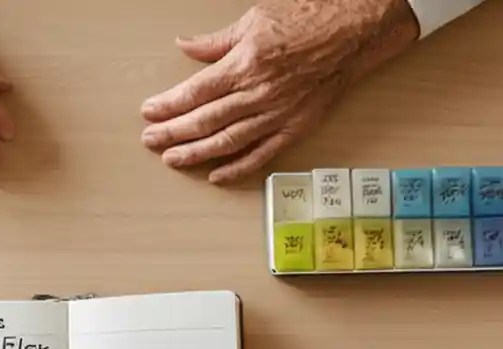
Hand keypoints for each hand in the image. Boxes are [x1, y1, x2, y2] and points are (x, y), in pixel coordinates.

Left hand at [140, 0, 417, 184]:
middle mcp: (258, 93)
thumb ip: (216, 42)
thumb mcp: (253, 20)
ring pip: (228, 141)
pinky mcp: (295, 127)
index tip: (149, 112)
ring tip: (173, 160)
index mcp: (245, 64)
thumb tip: (185, 46)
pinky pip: (262, 154)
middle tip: (150, 140)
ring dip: (196, 154)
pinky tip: (216, 176)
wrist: (353, 32)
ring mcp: (277, 114)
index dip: (168, 105)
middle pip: (205, 120)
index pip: (195, 92)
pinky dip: (237, 168)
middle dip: (173, 132)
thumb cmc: (306, 20)